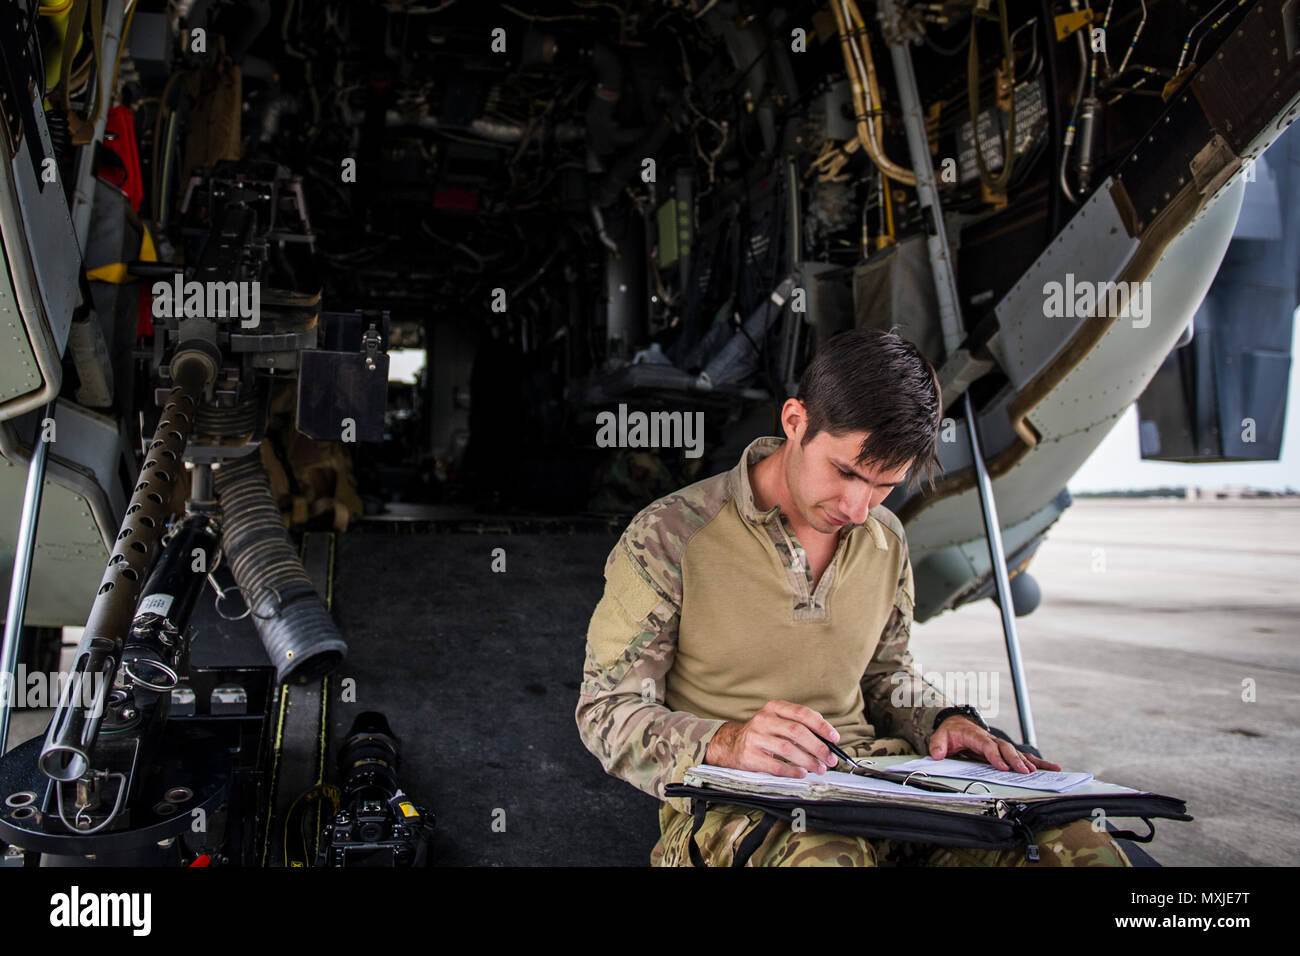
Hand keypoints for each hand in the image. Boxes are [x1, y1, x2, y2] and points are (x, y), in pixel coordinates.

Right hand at [705, 700, 839, 777]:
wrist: (729, 744)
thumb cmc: (762, 734)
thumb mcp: (777, 722)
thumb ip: (798, 726)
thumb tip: (827, 740)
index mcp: (773, 708)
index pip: (802, 713)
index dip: (821, 726)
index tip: (834, 738)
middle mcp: (763, 720)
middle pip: (797, 732)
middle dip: (818, 747)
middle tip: (830, 759)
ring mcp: (755, 737)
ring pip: (788, 749)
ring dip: (808, 761)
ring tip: (819, 768)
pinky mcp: (750, 756)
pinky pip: (776, 765)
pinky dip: (792, 771)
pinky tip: (801, 774)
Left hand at [928, 716, 1061, 773]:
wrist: (957, 723)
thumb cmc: (951, 732)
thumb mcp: (940, 736)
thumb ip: (937, 745)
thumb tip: (937, 755)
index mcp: (975, 735)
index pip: (987, 745)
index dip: (995, 756)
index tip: (1002, 766)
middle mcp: (990, 738)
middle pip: (1005, 748)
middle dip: (1015, 760)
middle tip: (1023, 772)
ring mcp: (999, 744)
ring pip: (1016, 752)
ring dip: (1028, 762)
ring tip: (1038, 772)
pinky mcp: (1005, 750)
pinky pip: (1022, 755)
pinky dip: (1036, 762)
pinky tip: (1051, 768)